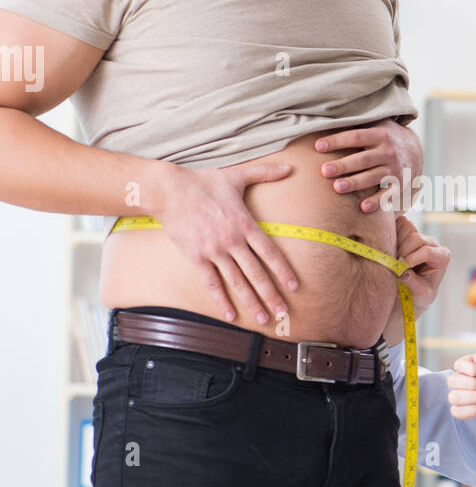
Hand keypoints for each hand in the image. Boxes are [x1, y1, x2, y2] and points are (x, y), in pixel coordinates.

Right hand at [153, 159, 299, 324]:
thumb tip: (290, 167)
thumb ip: (265, 172)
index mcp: (245, 224)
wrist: (170, 190)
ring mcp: (214, 251)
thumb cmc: (205, 182)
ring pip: (237, 281)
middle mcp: (232, 241)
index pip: (269, 252)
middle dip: (271, 294)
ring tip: (263, 319)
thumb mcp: (237, 175)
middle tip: (284, 313)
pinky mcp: (196, 257)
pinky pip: (211, 282)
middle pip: (256, 272)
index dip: (283, 270)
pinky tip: (230, 314)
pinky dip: (221, 299)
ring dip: (251, 302)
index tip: (294, 286)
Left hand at [314, 119, 422, 212]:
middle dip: (344, 165)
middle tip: (324, 170)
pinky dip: (377, 202)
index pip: (356, 137)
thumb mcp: (375, 124)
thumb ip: (356, 124)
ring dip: (355, 183)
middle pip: (363, 159)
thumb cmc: (383, 136)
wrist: (413, 150)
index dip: (337, 141)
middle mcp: (388, 152)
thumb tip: (323, 120)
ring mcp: (394, 169)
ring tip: (337, 187)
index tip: (318, 146)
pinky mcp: (399, 184)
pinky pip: (388, 195)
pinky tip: (363, 208)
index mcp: (380, 134)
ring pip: (373, 177)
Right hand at [382, 215, 449, 344]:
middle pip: (415, 238)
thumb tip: (402, 273)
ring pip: (407, 228)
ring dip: (397, 242)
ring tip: (395, 257)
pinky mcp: (408, 230)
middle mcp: (433, 242)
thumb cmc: (421, 292)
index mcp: (442, 256)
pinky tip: (390, 246)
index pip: (427, 251)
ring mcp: (420, 234)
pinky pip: (399, 223)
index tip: (402, 269)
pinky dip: (393, 231)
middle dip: (403, 252)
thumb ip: (413, 284)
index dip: (412, 259)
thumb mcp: (421, 294)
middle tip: (397, 264)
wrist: (415, 288)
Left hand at [448, 352, 475, 477]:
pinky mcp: (475, 359)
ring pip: (452, 380)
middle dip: (469, 398)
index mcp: (475, 405)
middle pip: (451, 396)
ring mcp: (472, 374)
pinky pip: (457, 364)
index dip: (469, 410)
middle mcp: (472, 390)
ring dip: (469, 384)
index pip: (455, 410)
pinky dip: (470, 369)